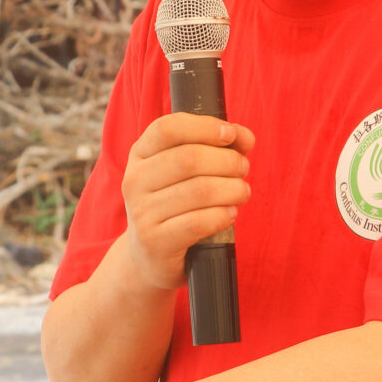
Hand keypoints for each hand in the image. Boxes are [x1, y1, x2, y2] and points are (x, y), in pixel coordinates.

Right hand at [121, 113, 255, 290]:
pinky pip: (198, 222)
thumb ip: (216, 147)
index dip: (204, 127)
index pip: (167, 128)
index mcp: (140, 154)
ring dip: (232, 189)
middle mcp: (135, 180)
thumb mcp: (184, 171)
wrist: (149, 255)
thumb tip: (246, 137)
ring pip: (199, 190)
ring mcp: (142, 212)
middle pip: (189, 158)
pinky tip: (230, 214)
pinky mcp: (156, 241)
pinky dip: (222, 215)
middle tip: (243, 168)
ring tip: (242, 191)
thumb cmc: (175, 204)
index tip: (230, 135)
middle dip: (227, 161)